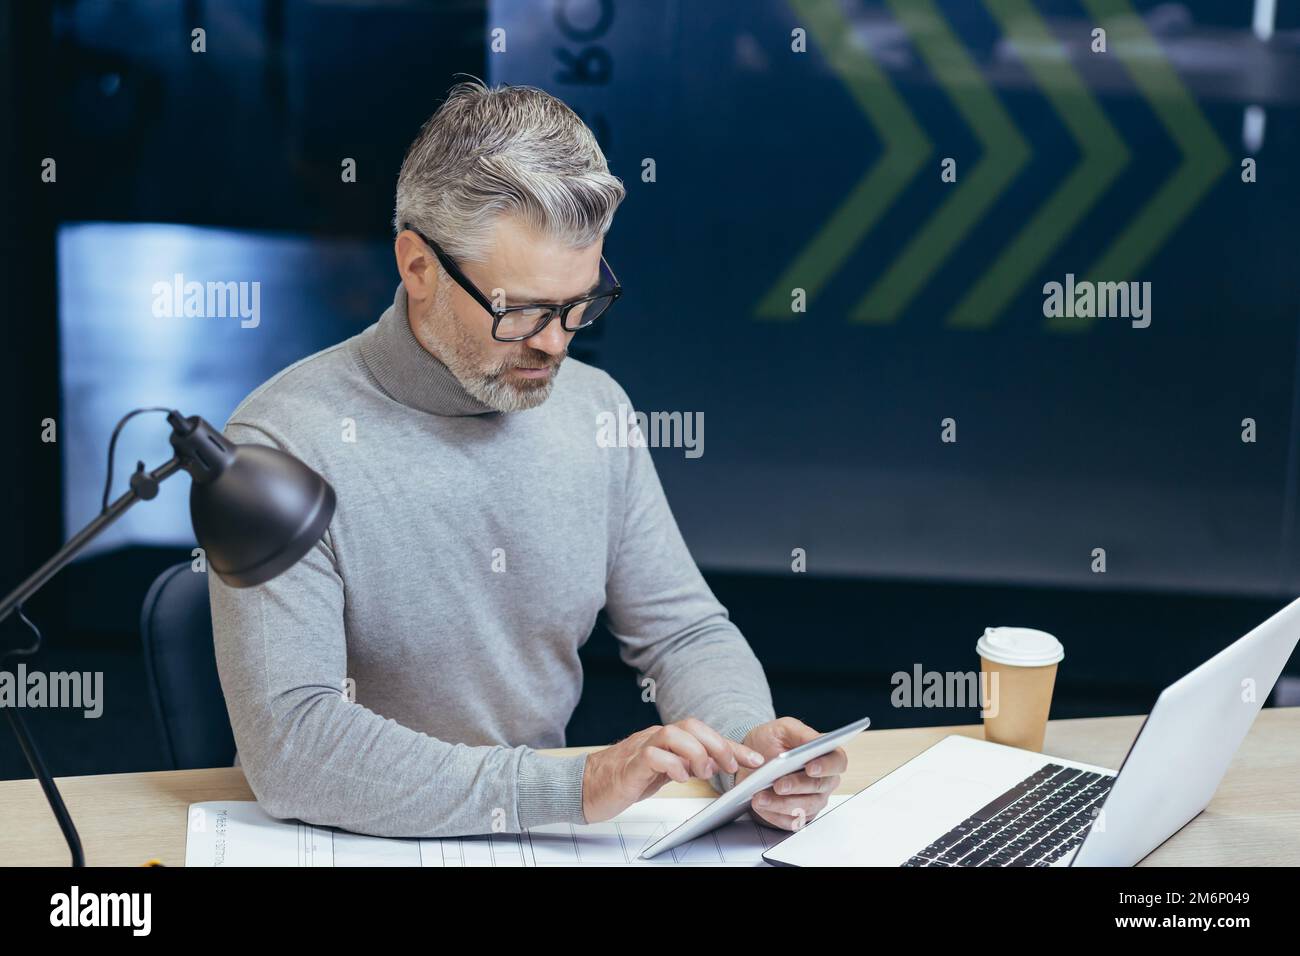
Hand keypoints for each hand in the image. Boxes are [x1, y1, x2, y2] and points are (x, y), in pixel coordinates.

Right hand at [582, 718, 766, 823]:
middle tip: (730, 766)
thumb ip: (687, 764)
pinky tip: (680, 777)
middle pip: (692, 726)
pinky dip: (670, 764)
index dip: (732, 745)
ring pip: (673, 734)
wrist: (585, 786)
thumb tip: (717, 764)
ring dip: (696, 752)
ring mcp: (641, 749)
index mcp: (668, 739)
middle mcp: (656, 738)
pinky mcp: (629, 766)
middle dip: (718, 744)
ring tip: (704, 771)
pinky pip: (651, 756)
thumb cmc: (624, 778)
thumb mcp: (664, 771)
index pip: (705, 734)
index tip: (755, 760)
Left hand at [734, 717, 846, 830]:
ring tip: (760, 797)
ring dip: (781, 804)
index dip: (827, 766)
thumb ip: (802, 733)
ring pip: (804, 808)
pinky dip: (774, 815)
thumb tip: (815, 741)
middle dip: (797, 786)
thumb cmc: (771, 741)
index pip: (838, 762)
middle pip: (819, 787)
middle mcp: (824, 781)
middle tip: (778, 784)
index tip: (810, 768)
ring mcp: (813, 800)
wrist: (750, 760)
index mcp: (825, 756)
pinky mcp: (798, 817)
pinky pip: (790, 821)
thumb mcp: (784, 729)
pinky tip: (761, 806)